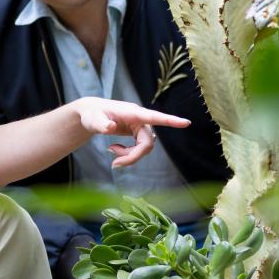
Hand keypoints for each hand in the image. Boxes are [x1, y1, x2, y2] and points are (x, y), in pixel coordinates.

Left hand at [73, 98, 189, 167]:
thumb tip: (110, 127)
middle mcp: (140, 119)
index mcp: (133, 113)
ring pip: (144, 147)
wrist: (92, 114)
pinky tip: (115, 150)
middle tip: (114, 164)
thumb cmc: (92, 114)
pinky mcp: (137, 133)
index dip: (170, 121)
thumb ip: (101, 124)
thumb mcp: (93, 120)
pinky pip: (140, 148)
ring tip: (111, 152)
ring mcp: (140, 126)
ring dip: (129, 155)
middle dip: (133, 156)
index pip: (154, 117)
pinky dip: (129, 154)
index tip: (186, 123)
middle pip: (147, 143)